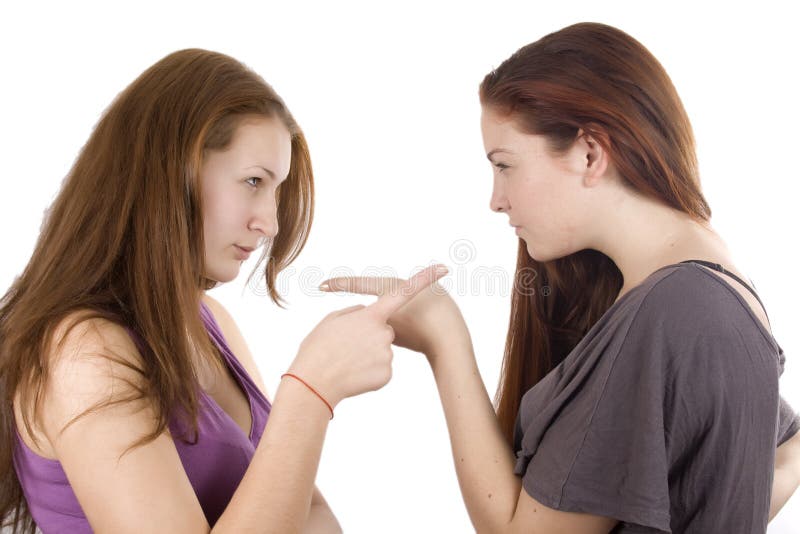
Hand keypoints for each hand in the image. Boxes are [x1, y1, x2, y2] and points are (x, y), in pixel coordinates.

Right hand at [289, 264, 448, 406]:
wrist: (315, 385)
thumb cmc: (318, 348)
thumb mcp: (331, 321)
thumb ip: (354, 313)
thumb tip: (367, 314)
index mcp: (372, 315)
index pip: (402, 293)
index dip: (424, 279)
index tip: (443, 268)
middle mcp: (384, 332)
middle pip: (384, 328)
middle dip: (371, 334)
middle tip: (346, 346)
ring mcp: (387, 354)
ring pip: (382, 349)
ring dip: (368, 354)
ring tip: (347, 362)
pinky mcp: (387, 374)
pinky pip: (380, 368)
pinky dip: (368, 371)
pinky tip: (354, 376)